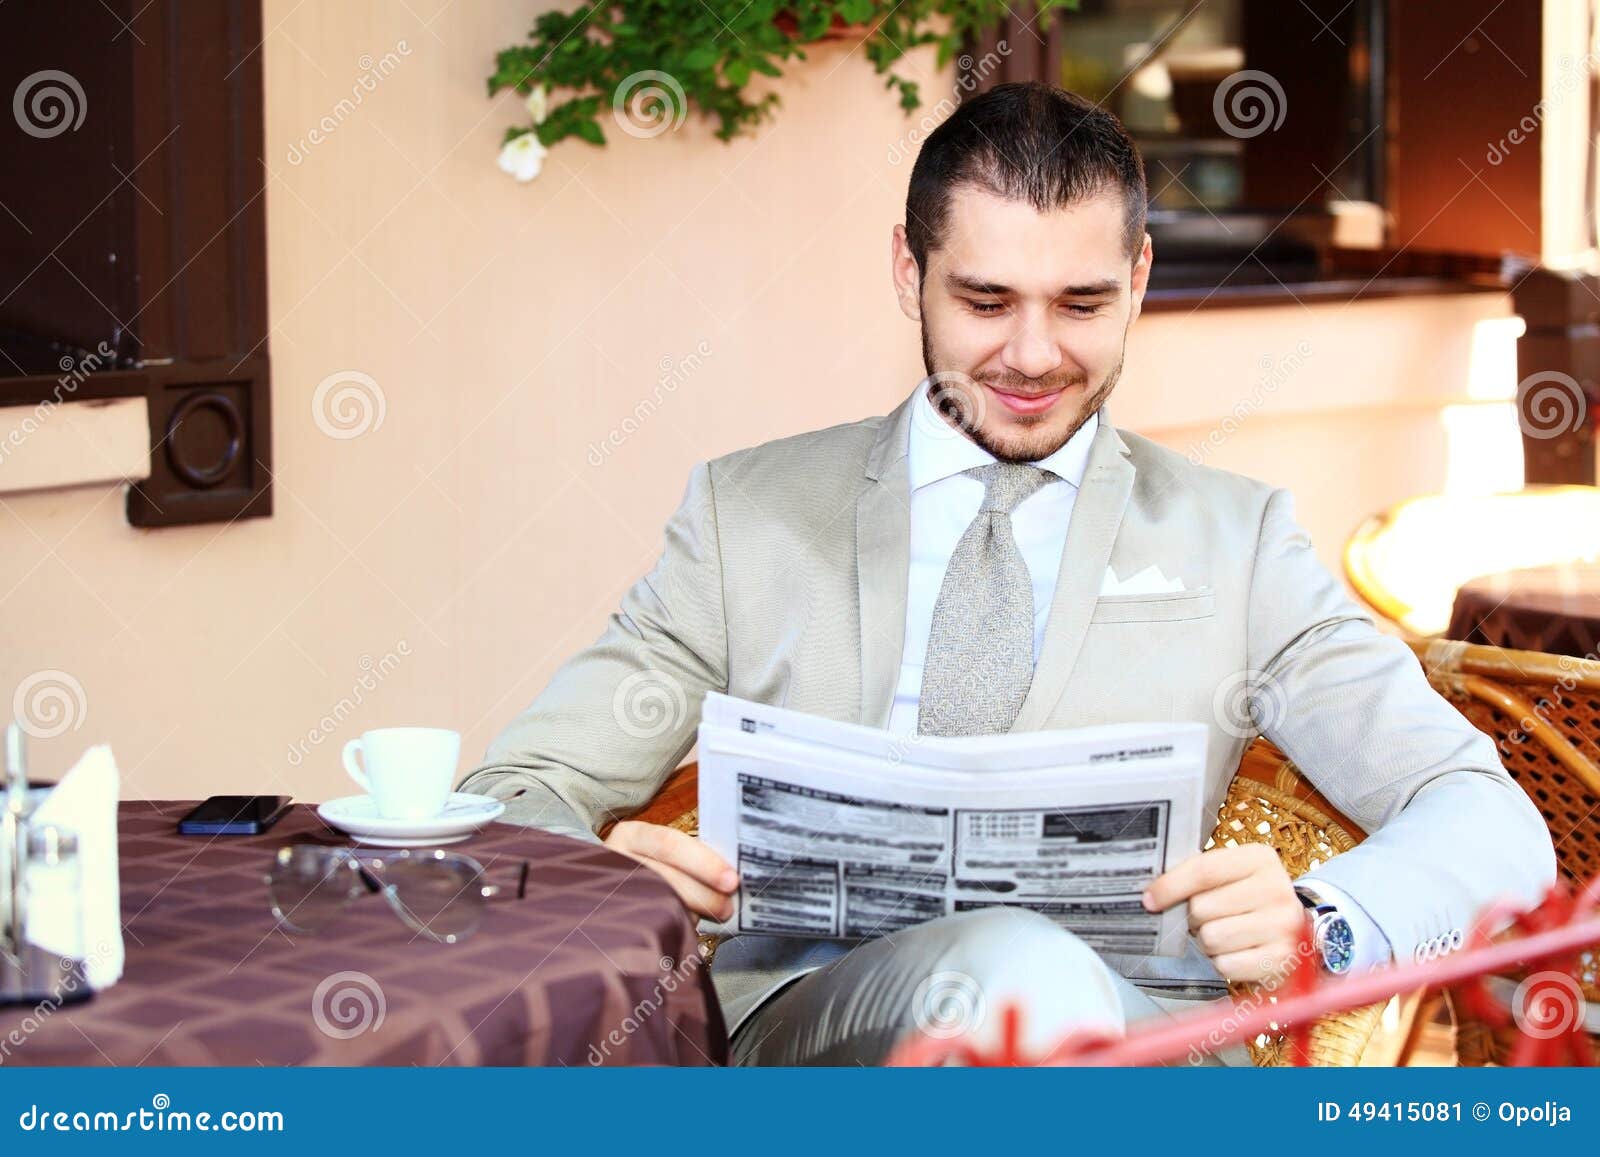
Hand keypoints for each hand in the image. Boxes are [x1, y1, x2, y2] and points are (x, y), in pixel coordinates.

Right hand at [604, 820, 738, 920]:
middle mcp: (617, 861)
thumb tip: (729, 875)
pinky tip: (688, 926)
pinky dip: (675, 927)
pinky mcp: (613, 922)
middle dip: (704, 895)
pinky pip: (651, 927)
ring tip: (714, 916)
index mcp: (633, 835)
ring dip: (692, 913)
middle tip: (728, 908)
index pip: (669, 845)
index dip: (704, 863)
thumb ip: (689, 856)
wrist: (609, 889)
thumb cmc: (651, 865)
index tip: (732, 880)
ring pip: (658, 906)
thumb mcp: (661, 852)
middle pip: (666, 879)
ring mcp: (613, 893)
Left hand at [1142, 844, 1304, 982]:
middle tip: (1206, 917)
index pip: (1204, 871)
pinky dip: (1222, 962)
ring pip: (1211, 938)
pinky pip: (1226, 965)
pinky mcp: (1281, 960)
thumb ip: (1197, 874)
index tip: (1149, 899)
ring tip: (1223, 933)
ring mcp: (1282, 927)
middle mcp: (1276, 890)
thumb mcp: (1232, 872)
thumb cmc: (1251, 897)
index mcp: (1260, 859)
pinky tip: (1235, 951)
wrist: (1296, 928)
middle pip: (1202, 908)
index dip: (1170, 886)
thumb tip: (1152, 893)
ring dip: (1207, 940)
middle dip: (1193, 917)